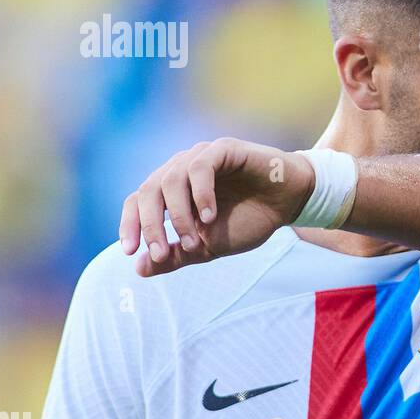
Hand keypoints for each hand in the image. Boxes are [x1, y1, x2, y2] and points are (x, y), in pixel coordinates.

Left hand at [119, 138, 314, 276]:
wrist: (289, 204)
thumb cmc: (250, 220)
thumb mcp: (209, 247)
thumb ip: (177, 255)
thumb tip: (140, 269)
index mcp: (173, 189)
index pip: (137, 201)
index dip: (130, 225)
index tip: (131, 252)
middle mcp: (181, 169)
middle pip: (148, 191)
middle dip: (151, 226)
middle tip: (162, 253)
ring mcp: (201, 156)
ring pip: (170, 180)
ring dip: (178, 216)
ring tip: (196, 240)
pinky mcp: (223, 149)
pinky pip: (200, 167)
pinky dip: (201, 194)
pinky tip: (210, 216)